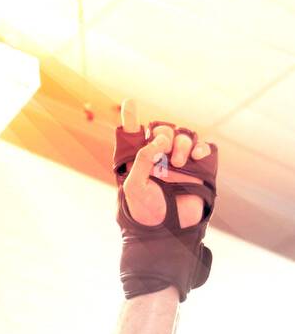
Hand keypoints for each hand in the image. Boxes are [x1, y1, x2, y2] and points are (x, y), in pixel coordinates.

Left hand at [119, 99, 211, 228]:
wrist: (167, 231)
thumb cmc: (145, 212)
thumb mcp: (135, 187)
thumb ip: (141, 161)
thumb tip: (157, 141)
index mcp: (140, 160)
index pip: (135, 134)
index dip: (132, 117)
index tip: (129, 102)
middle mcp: (160, 158)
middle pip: (164, 130)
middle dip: (163, 132)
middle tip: (162, 146)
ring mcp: (181, 162)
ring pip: (184, 136)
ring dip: (182, 143)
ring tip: (178, 162)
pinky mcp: (199, 169)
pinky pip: (204, 148)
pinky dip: (201, 148)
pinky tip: (195, 157)